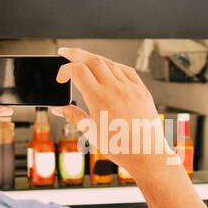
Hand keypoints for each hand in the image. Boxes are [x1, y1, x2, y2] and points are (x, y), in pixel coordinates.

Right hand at [53, 47, 178, 182]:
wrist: (147, 155)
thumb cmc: (121, 148)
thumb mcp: (92, 133)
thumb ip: (74, 116)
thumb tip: (59, 109)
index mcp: (100, 100)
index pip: (78, 71)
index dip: (65, 70)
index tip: (60, 78)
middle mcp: (116, 89)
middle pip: (92, 60)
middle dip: (76, 54)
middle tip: (65, 53)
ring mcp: (131, 88)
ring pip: (109, 63)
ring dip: (94, 59)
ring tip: (85, 61)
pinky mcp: (142, 91)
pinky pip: (126, 71)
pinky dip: (114, 66)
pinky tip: (109, 69)